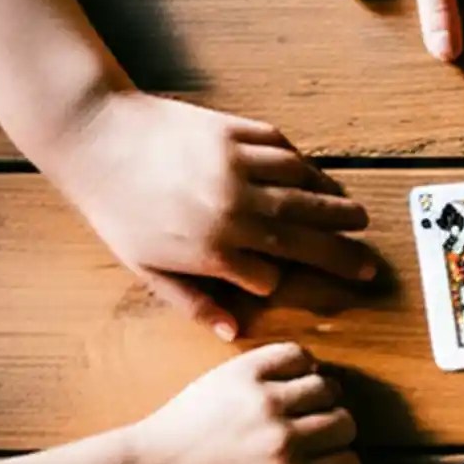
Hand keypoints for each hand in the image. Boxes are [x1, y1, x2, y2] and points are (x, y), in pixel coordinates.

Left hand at [47, 92, 375, 339]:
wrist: (95, 136)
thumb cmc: (116, 208)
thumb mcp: (145, 268)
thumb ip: (194, 301)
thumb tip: (233, 331)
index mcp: (212, 249)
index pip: (269, 275)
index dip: (280, 283)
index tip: (285, 284)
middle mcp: (235, 210)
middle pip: (305, 237)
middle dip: (341, 254)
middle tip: (368, 265)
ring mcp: (240, 167)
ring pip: (305, 191)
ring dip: (336, 208)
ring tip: (360, 219)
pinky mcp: (238, 132)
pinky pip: (286, 152)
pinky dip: (309, 167)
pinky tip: (320, 178)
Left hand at [130, 343, 379, 463]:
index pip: (352, 463)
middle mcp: (284, 440)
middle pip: (346, 423)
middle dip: (333, 432)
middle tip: (307, 438)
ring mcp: (265, 400)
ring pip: (328, 386)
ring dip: (320, 398)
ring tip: (297, 409)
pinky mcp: (245, 370)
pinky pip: (298, 354)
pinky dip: (301, 364)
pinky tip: (288, 382)